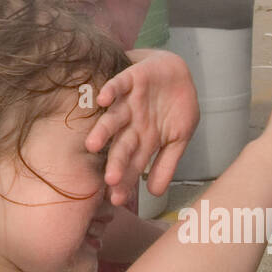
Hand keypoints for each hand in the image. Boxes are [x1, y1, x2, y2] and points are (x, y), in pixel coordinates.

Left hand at [84, 50, 199, 205]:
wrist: (177, 71)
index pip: (132, 165)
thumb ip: (167, 163)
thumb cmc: (176, 107)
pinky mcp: (130, 79)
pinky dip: (110, 90)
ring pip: (113, 119)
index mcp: (142, 140)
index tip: (117, 199)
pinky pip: (117, 85)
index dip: (125, 181)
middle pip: (120, 146)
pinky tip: (102, 99)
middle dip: (115, 163)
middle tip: (109, 180)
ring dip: (103, 131)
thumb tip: (155, 193)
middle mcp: (131, 124)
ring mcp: (128, 102)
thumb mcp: (179, 137)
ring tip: (92, 144)